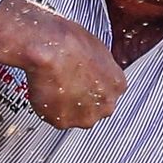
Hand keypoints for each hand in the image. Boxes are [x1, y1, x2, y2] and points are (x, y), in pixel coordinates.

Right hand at [0, 0, 125, 128]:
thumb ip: (99, 68)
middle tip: (66, 86)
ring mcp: (84, 116)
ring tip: (53, 87)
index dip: (92, 87)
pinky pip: (54, 118)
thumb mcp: (96, 48)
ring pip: (75, 116)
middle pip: (94, 109)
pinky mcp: (62, 121)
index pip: (108, 93)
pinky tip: (44, 91)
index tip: (82, 83)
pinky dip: (47, 108)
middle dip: (82, 101)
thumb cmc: (69, 41)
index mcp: (117, 85)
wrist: (48, 47)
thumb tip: (91, 69)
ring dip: (66, 106)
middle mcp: (105, 105)